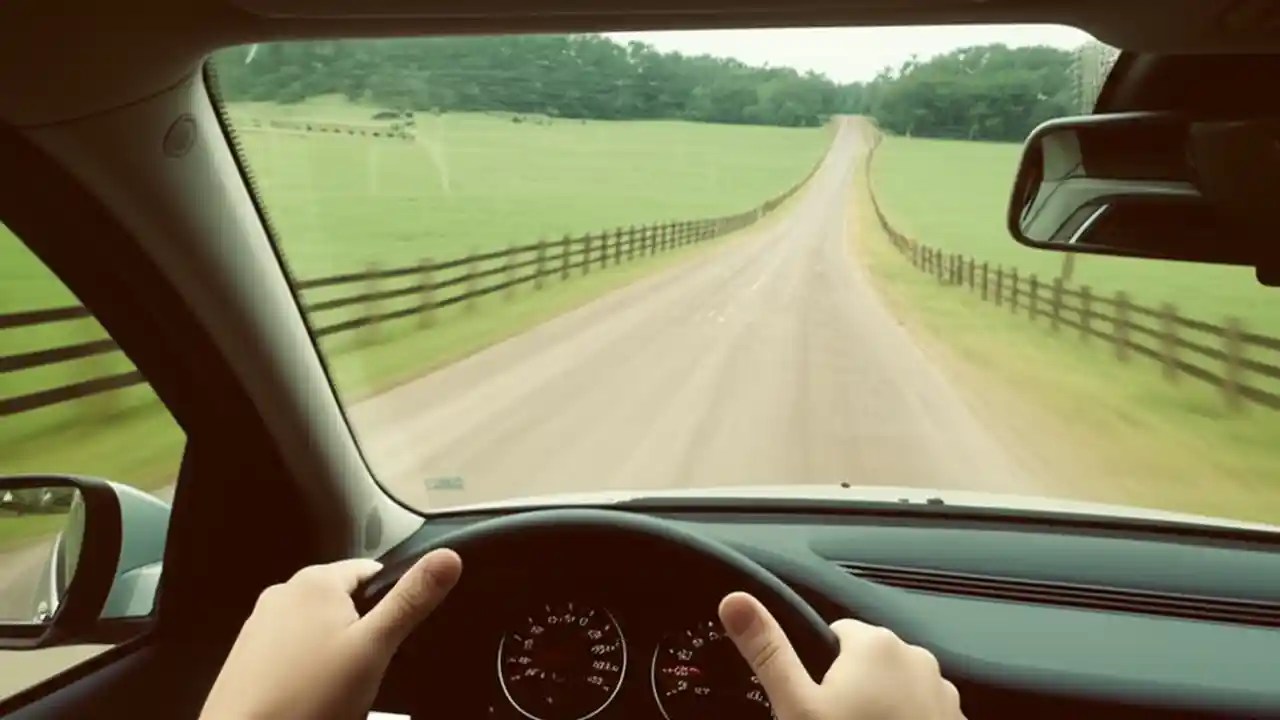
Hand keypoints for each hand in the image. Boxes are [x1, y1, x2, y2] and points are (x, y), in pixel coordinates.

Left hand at [200, 549, 462, 719]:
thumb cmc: (310, 697)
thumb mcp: (374, 647)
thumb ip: (411, 600)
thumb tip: (449, 557)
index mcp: (316, 580)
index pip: (372, 572)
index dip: (390, 605)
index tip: (390, 640)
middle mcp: (283, 592)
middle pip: (345, 603)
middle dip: (361, 634)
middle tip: (364, 672)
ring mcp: (259, 624)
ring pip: (318, 631)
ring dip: (333, 655)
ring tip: (336, 690)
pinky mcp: (245, 655)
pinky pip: (292, 653)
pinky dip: (306, 671)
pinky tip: (310, 697)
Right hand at [718, 592, 963, 719]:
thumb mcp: (797, 706)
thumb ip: (768, 651)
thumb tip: (734, 600)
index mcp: (875, 643)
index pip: (836, 634)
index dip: (819, 671)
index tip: (817, 705)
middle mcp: (916, 657)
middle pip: (868, 662)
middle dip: (852, 689)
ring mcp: (943, 692)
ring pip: (896, 688)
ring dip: (881, 708)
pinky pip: (923, 713)